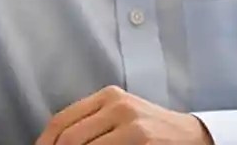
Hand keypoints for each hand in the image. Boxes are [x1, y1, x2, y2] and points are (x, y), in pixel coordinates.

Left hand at [35, 86, 212, 144]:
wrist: (193, 137)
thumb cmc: (153, 132)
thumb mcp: (122, 118)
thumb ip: (92, 125)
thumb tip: (54, 143)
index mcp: (108, 96)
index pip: (61, 120)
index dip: (44, 144)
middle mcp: (117, 105)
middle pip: (67, 137)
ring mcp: (130, 122)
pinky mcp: (141, 138)